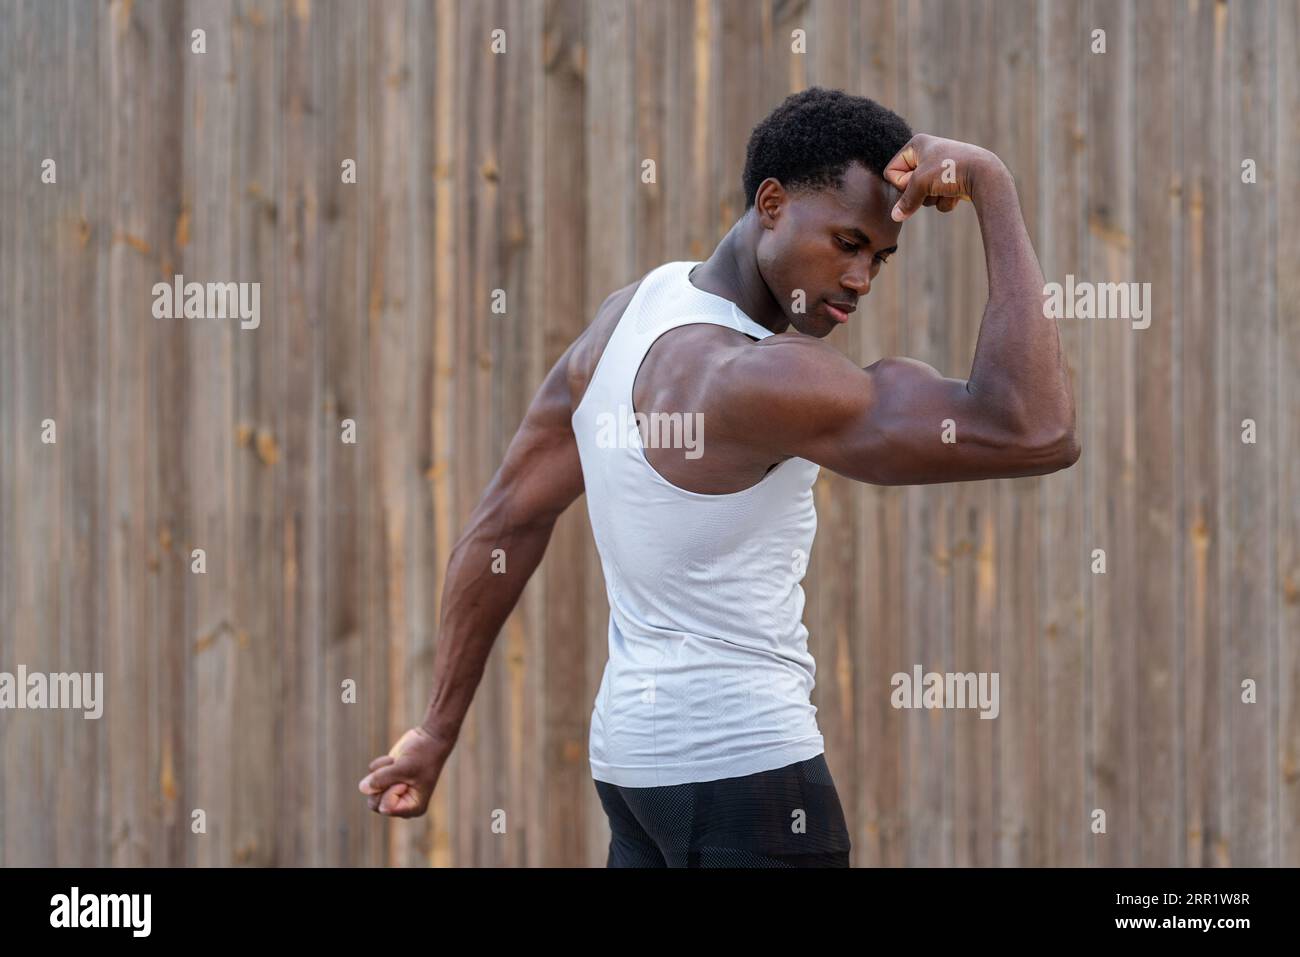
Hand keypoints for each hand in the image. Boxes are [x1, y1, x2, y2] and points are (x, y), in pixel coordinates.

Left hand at [358, 726, 452, 817]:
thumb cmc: (423, 755)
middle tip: (396, 770)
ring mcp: (393, 791)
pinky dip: (380, 765)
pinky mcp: (387, 779)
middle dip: (381, 783)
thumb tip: (362, 788)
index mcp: (413, 807)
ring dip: (381, 772)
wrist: (429, 738)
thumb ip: (381, 779)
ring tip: (397, 763)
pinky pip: (371, 777)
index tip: (403, 780)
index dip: (389, 791)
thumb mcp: (403, 767)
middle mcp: (402, 803)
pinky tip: (395, 759)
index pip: (385, 808)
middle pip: (375, 803)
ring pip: (371, 789)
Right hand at [883, 134, 1002, 220]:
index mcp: (917, 144)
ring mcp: (940, 169)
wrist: (985, 175)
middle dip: (919, 192)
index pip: (892, 171)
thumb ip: (905, 201)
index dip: (901, 182)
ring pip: (923, 195)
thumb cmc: (950, 170)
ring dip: (932, 198)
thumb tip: (895, 216)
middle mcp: (927, 154)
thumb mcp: (921, 184)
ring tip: (946, 189)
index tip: (916, 180)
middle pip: (907, 185)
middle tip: (933, 185)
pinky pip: (938, 198)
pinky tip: (957, 193)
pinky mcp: (951, 182)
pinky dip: (945, 200)